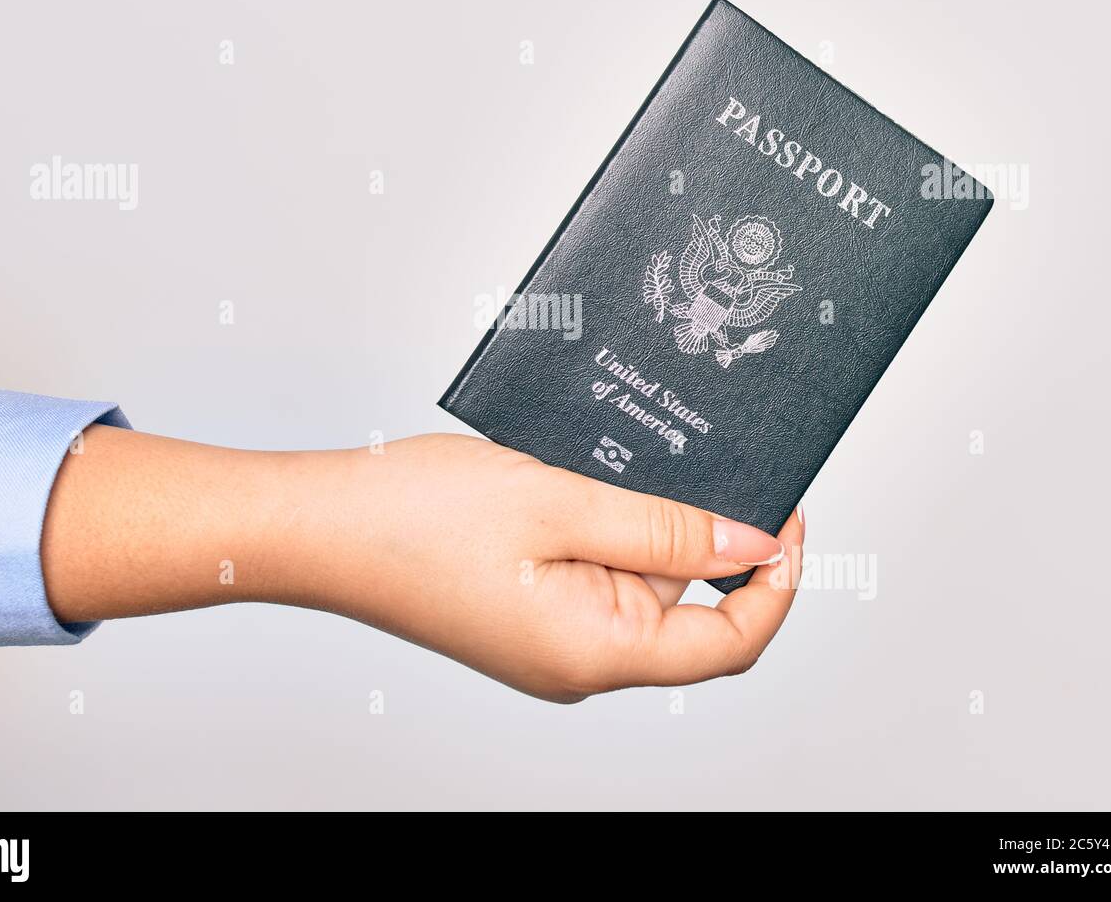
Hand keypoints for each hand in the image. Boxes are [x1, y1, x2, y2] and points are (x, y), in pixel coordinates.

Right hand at [43, 429, 803, 702]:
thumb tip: (749, 542)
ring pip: (638, 580)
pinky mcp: (525, 609)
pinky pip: (594, 571)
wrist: (319, 527)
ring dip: (650, 520)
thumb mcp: (560, 504)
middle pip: (686, 608)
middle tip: (709, 453)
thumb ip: (663, 528)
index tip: (791, 513)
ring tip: (627, 453)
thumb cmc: (416, 518)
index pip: (729, 640)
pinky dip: (609, 523)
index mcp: (596, 651)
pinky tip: (589, 472)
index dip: (776, 581)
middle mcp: (578, 658)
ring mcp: (548, 636)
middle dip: (709, 533)